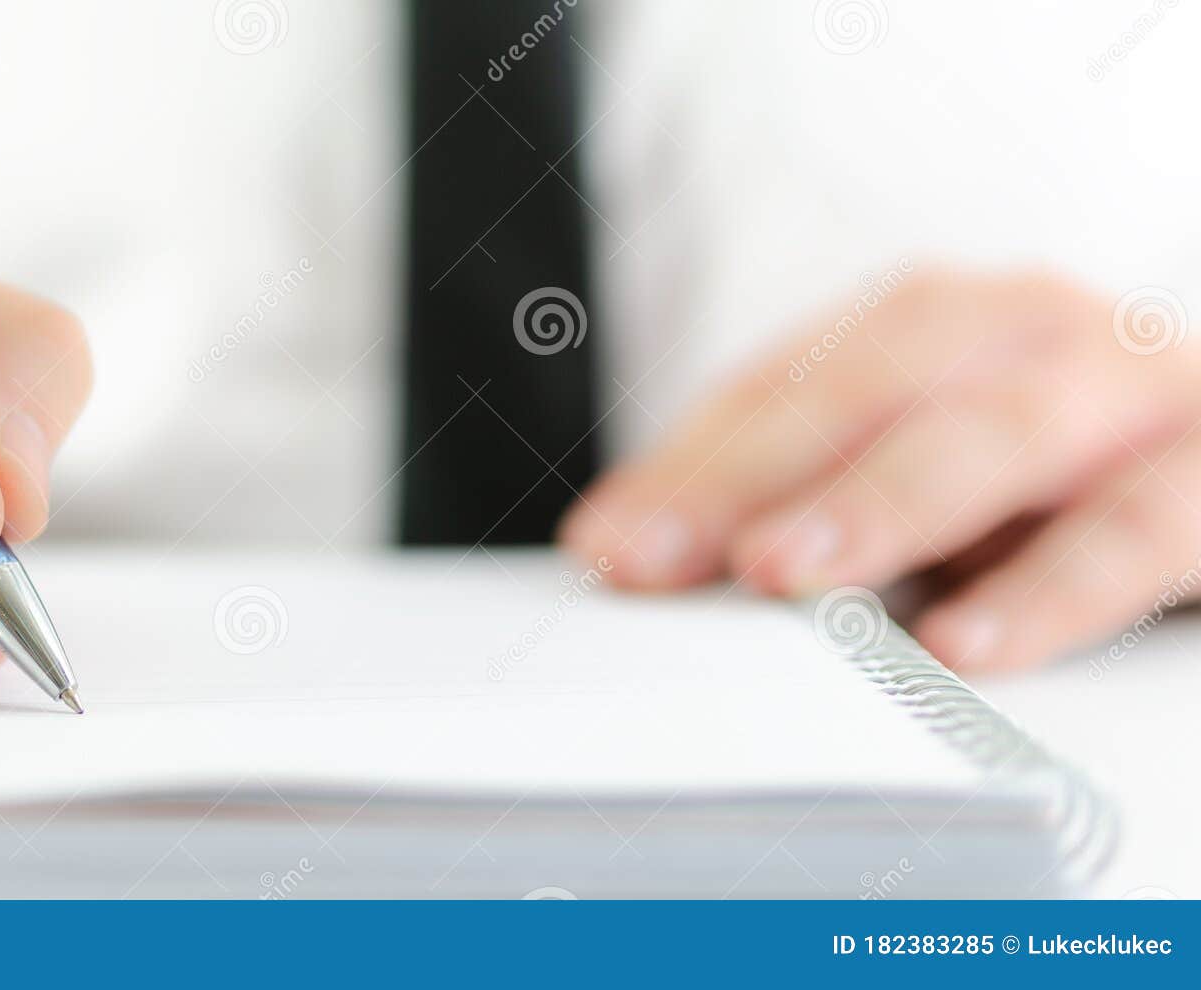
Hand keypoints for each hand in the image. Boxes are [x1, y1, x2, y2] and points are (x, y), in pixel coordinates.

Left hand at [560, 268, 1200, 670]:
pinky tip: (966, 644)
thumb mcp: (910, 463)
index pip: (783, 388)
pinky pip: (1134, 530)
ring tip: (783, 574)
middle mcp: (1020, 333)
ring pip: (994, 435)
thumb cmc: (1050, 464)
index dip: (689, 467)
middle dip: (750, 476)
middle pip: (866, 392)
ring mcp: (1121, 390)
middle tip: (652, 557)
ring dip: (881, 504)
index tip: (606, 547)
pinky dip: (1048, 587)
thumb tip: (633, 555)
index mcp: (930, 325)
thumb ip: (791, 492)